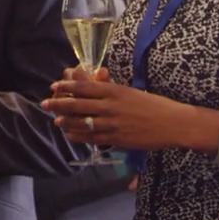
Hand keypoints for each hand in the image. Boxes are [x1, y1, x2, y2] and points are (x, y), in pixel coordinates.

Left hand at [41, 73, 218, 153]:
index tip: (54, 86)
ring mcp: (113, 124)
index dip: (67, 87)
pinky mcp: (117, 139)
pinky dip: (79, 136)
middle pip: (78, 105)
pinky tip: (71, 135)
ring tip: (56, 121)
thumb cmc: (154, 104)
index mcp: (116, 91)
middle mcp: (111, 106)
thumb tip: (93, 80)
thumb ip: (111, 88)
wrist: (173, 123)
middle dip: (59, 104)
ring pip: (82, 123)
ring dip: (66, 122)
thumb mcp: (131, 91)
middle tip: (45, 104)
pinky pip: (92, 138)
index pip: (85, 87)